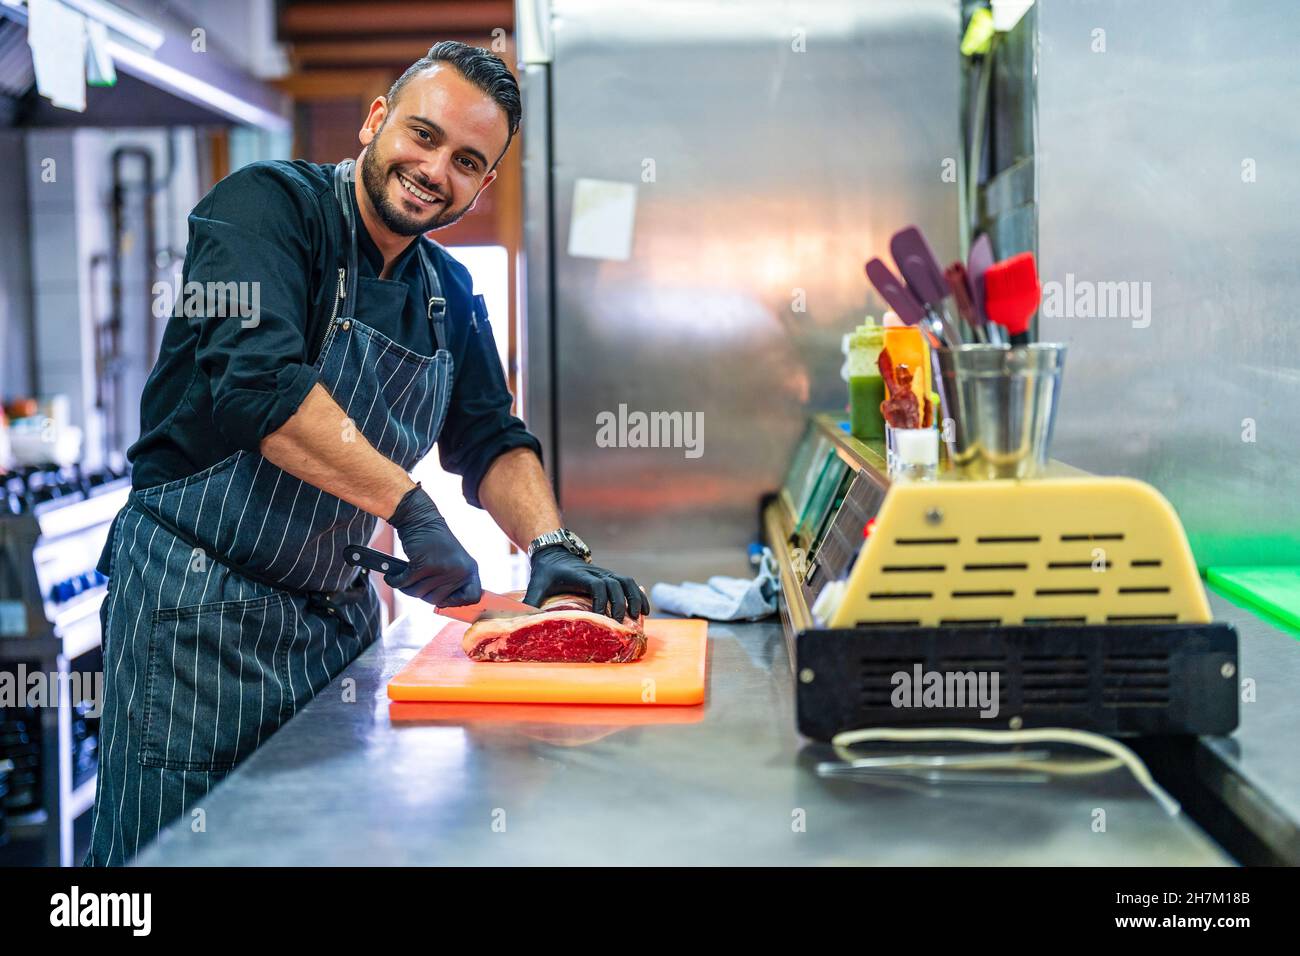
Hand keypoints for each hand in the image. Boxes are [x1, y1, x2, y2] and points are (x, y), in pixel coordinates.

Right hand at [385, 486, 481, 606]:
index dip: (457, 601)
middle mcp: (461, 571)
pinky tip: (392, 576)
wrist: (420, 519)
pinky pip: (405, 584)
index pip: (472, 598)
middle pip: (438, 600)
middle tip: (417, 579)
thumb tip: (446, 606)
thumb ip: (453, 583)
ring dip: (407, 587)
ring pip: (419, 594)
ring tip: (406, 575)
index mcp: (471, 570)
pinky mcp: (425, 565)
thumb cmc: (433, 544)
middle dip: (423, 592)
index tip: (443, 596)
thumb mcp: (453, 562)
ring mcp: (444, 569)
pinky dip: (395, 580)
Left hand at [524, 546, 647, 619]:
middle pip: (615, 584)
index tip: (601, 618)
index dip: (601, 600)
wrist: (554, 552)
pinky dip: (639, 595)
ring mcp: (605, 573)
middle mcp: (595, 572)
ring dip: (635, 598)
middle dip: (620, 603)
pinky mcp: (610, 576)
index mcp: (579, 575)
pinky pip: (629, 583)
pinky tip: (645, 609)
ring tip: (639, 617)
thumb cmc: (545, 573)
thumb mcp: (535, 585)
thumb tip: (518, 621)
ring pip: (626, 582)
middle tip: (621, 623)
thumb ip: (529, 602)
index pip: (597, 585)